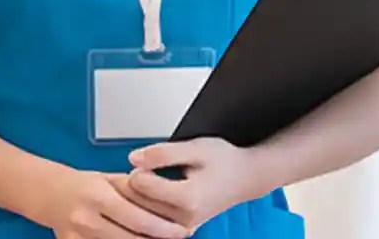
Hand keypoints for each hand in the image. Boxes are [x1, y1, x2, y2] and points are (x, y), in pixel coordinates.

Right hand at [37, 168, 192, 238]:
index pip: (138, 218)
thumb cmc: (80, 184)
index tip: (182, 231)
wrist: (45, 193)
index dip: (164, 229)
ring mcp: (79, 238)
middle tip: (177, 237)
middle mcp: (88, 220)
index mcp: (98, 197)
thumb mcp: (107, 179)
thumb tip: (165, 202)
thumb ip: (133, 191)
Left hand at [115, 138, 274, 234]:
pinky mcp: (182, 230)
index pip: (140, 184)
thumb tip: (134, 159)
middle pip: (137, 200)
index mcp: (187, 198)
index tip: (147, 157)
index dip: (139, 166)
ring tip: (152, 176)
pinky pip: (152, 219)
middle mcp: (184, 219)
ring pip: (141, 211)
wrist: (245, 178)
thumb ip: (163, 153)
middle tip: (146, 165)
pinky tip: (157, 191)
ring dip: (139, 194)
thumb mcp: (194, 147)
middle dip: (135, 181)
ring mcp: (183, 228)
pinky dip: (148, 205)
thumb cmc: (224, 161)